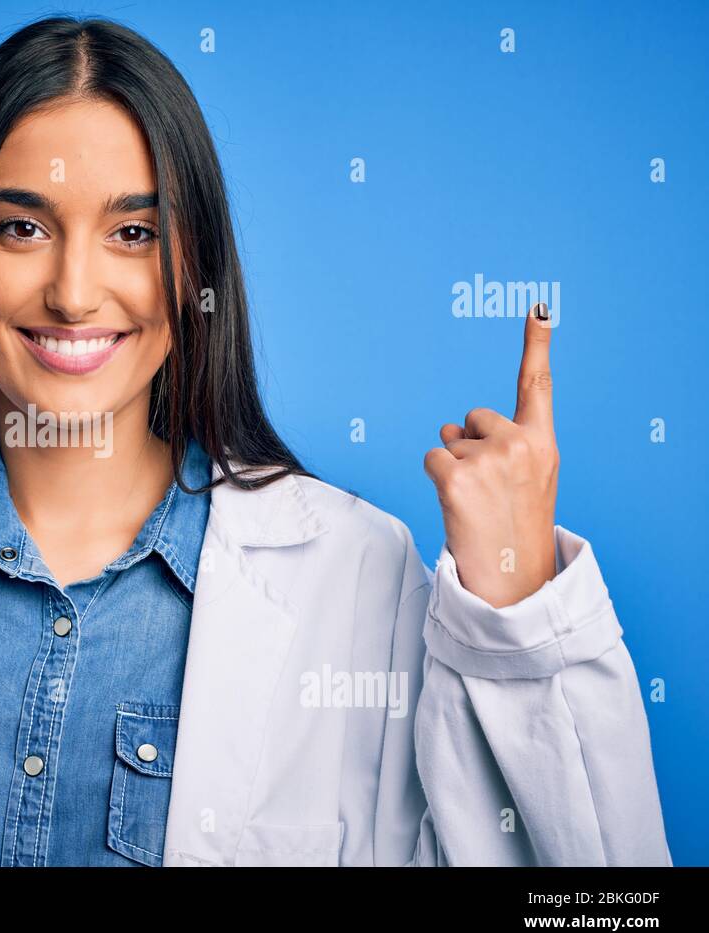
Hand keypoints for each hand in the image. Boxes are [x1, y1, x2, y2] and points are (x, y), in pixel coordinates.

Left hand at [423, 304, 558, 607]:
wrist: (513, 581)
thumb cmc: (514, 531)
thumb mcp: (527, 482)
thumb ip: (502, 447)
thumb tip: (450, 427)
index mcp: (543, 445)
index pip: (538, 386)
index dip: (536, 344)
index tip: (538, 308)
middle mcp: (520, 445)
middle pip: (473, 418)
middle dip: (471, 445)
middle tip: (487, 489)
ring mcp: (488, 459)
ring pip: (449, 440)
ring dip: (454, 466)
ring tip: (476, 503)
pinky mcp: (455, 475)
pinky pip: (431, 458)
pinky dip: (435, 477)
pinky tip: (457, 504)